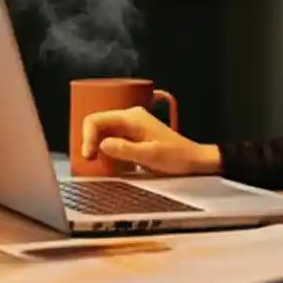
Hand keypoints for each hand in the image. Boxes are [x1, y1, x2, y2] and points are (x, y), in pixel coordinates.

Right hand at [81, 107, 221, 175]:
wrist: (195, 160)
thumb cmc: (176, 157)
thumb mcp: (149, 155)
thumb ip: (124, 149)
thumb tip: (101, 145)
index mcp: (132, 117)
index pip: (96, 119)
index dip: (87, 136)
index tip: (88, 155)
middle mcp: (129, 118)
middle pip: (98, 125)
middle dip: (90, 142)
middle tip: (90, 162)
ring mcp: (131, 126)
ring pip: (104, 133)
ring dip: (98, 148)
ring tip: (98, 165)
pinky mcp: (134, 137)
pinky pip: (113, 140)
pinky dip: (107, 151)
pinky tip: (110, 164)